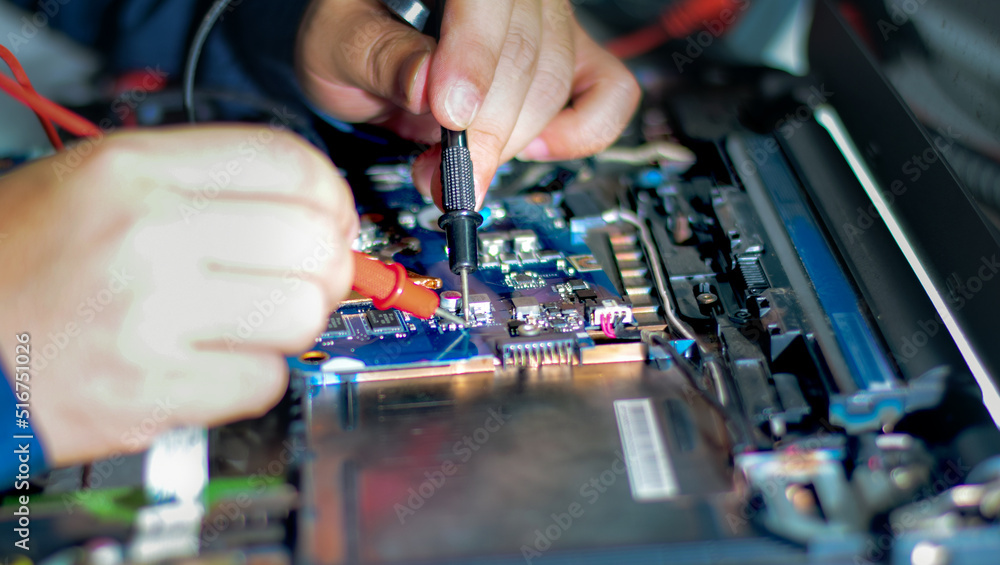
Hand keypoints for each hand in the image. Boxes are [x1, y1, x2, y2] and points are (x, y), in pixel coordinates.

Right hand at [0, 126, 356, 465]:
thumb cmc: (18, 263)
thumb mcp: (97, 183)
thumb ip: (204, 187)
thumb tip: (312, 214)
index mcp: (133, 170)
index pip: (290, 164)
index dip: (330, 198)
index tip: (330, 222)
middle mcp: (145, 233)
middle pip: (312, 242)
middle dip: (323, 268)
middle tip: (298, 280)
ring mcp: (148, 315)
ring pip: (301, 314)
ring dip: (289, 326)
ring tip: (247, 324)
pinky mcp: (150, 390)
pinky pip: (264, 382)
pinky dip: (251, 378)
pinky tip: (212, 364)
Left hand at [296, 0, 640, 206]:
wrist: (374, 38)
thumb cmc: (357, 32)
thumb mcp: (337, 42)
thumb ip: (377, 56)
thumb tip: (428, 86)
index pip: (488, 0)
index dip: (475, 59)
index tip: (451, 118)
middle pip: (526, 54)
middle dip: (484, 132)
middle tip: (439, 176)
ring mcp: (549, 19)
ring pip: (556, 82)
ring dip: (510, 144)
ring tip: (456, 173)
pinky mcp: (572, 56)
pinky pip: (613, 93)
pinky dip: (582, 134)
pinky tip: (532, 148)